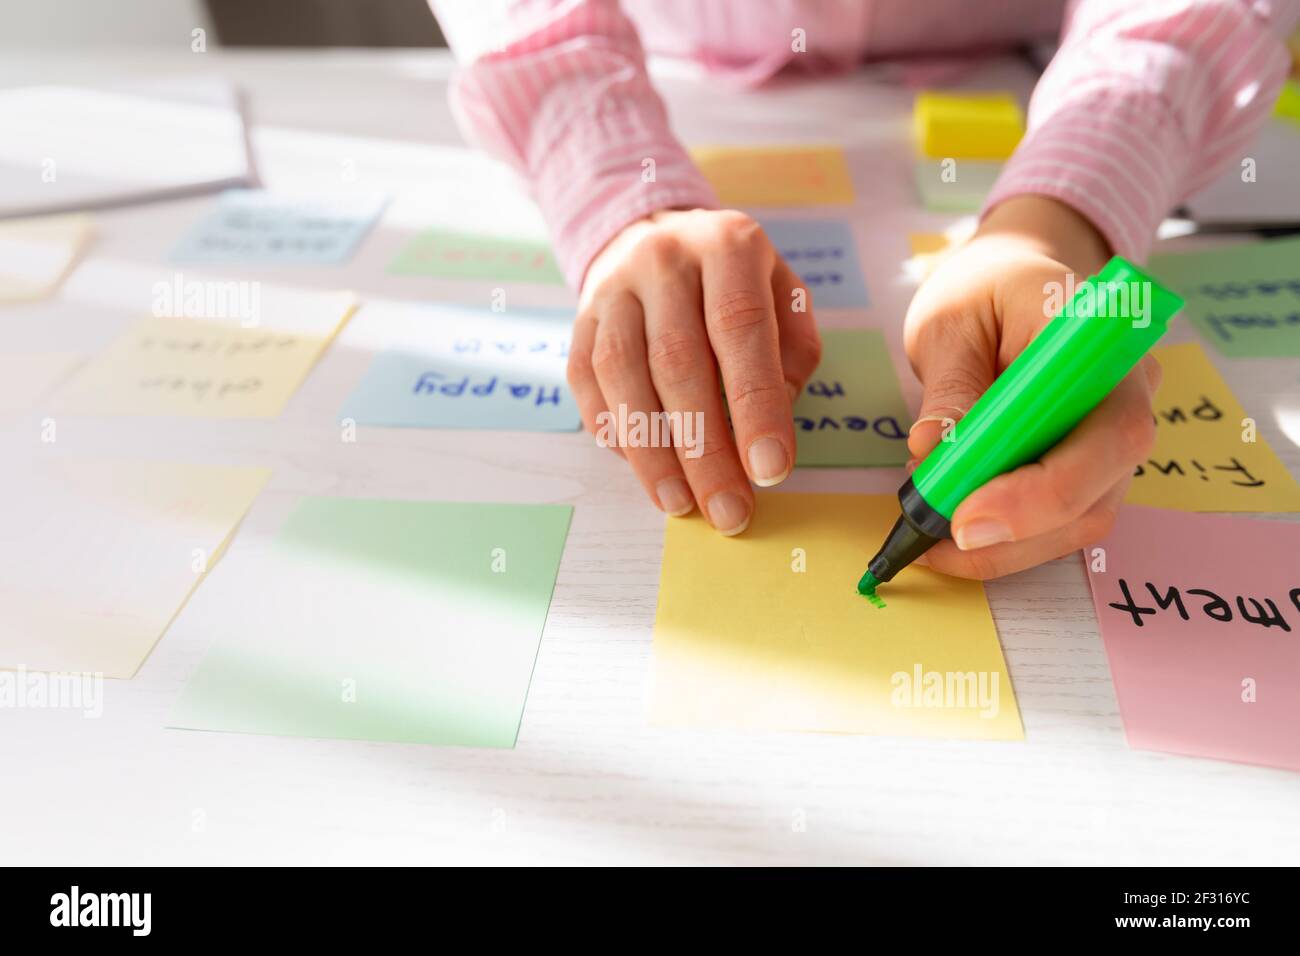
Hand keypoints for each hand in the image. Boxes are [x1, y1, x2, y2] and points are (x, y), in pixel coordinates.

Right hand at [567, 209, 821, 534]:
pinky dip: (615, 433)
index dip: (755, 405)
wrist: (655, 232)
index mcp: (727, 245)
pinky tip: (645, 470)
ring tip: (681, 503)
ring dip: (652, 452)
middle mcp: (663, 259)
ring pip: (622, 375)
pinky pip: (586, 383)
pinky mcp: (580, 319)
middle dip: (704, 449)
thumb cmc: (734, 282)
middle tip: (727, 509)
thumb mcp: (784, 296)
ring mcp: (613, 288)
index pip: (739, 329)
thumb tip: (767, 430)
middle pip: (677, 362)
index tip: (770, 470)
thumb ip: (790, 356)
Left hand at [904, 195, 1160, 578]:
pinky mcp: (1091, 468)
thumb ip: (950, 385)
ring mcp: (1114, 439)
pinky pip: (1060, 519)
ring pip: (1080, 518)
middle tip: (935, 544)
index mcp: (1105, 345)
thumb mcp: (951, 322)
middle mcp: (1129, 397)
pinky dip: (1006, 538)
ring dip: (1005, 545)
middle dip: (1014, 530)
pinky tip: (949, 532)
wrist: (1019, 277)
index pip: (1102, 431)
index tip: (964, 517)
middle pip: (1097, 489)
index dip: (1038, 489)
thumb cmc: (988, 289)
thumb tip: (934, 452)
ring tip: (928, 537)